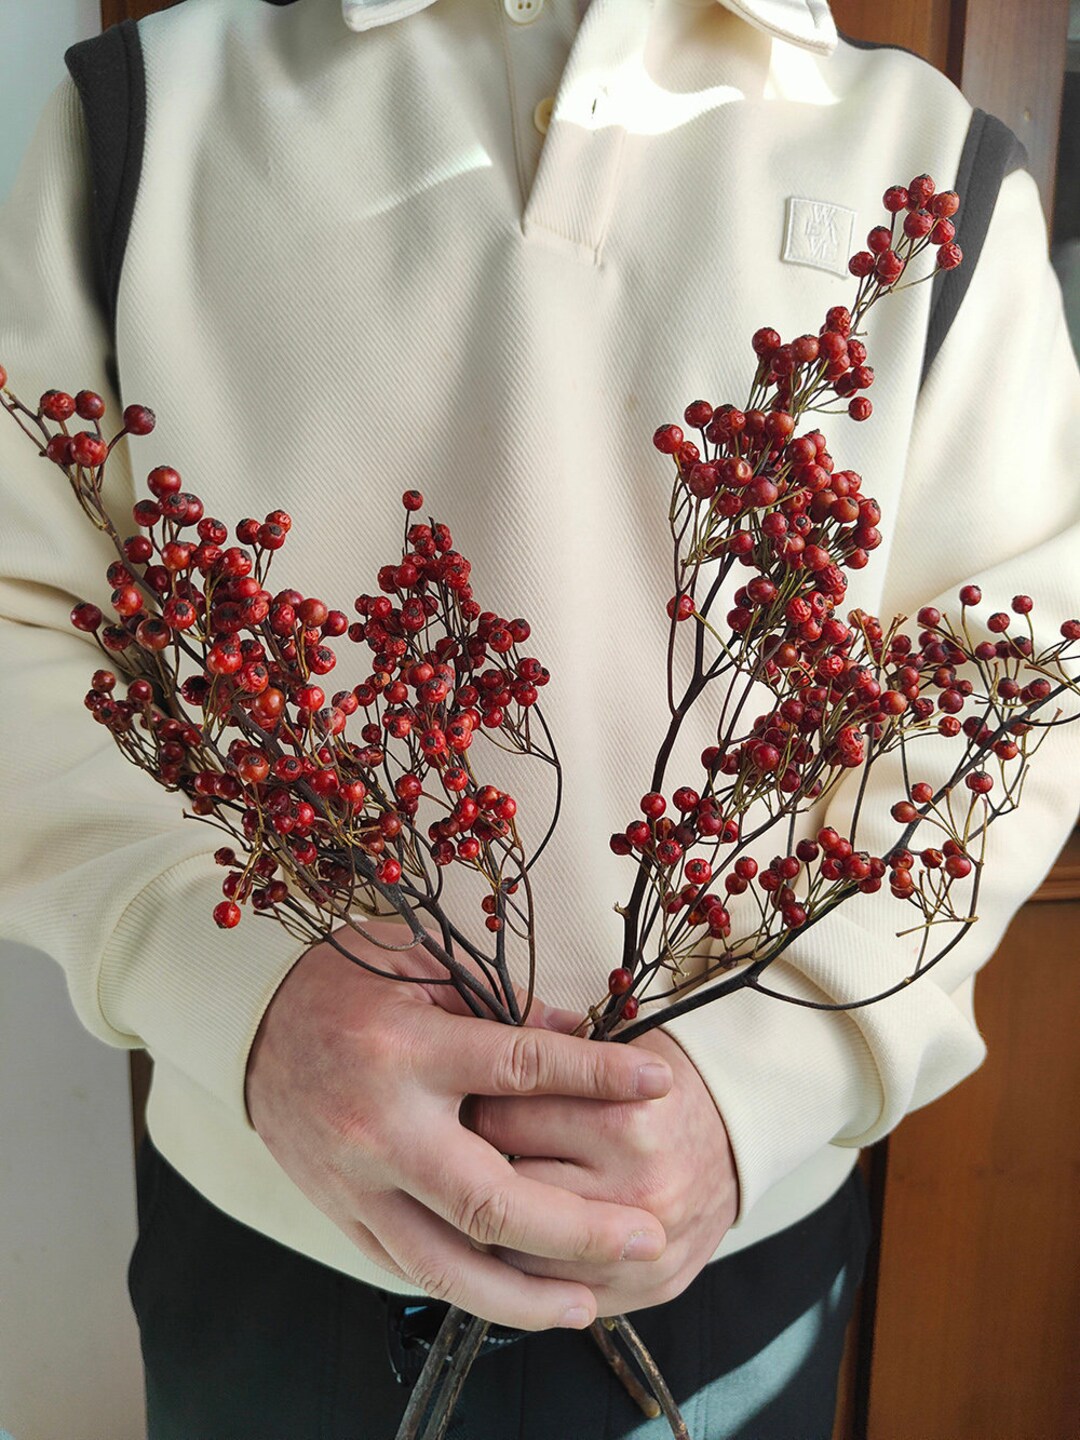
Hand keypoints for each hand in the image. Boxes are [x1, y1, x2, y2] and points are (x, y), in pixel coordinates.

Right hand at [244, 919, 675, 1330]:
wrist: (249, 1023)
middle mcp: (382, 1125)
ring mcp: (356, 1180)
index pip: (520, 1067)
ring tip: (585, 1305)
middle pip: (493, 1197)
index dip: (596, 1076)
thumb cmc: (341, 982)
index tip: (658, 1084)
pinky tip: (511, 1296)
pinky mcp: (339, 1211)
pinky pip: (406, 1267)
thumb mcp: (419, 965)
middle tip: (645, 1235)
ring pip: (446, 1261)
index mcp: (408, 1049)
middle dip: (576, 1228)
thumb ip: (500, 1004)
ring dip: (522, 1293)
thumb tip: (582, 1030)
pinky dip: (462, 1288)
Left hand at [462, 1026, 738, 1314]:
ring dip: (495, 1225)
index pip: (505, 1120)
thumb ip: (547, 1063)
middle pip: (507, 1189)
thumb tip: (467, 1077)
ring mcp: (643, 1247)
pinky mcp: (645, 1288)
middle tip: (463, 1149)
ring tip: (489, 1192)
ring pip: (520, 1253)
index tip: (463, 1102)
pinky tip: (521, 1235)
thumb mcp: (612, 1053)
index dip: (474, 1106)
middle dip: (476, 1167)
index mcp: (624, 1119)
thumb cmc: (660, 1089)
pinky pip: (556, 1291)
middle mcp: (635, 1186)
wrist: (736, 1137)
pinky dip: (529, 1266)